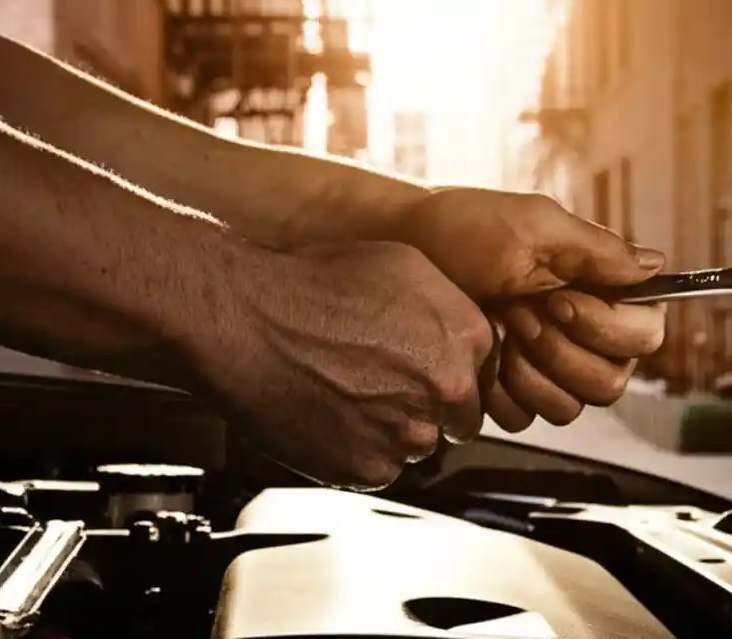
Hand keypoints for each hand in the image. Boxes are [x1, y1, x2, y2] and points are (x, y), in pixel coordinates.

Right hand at [194, 241, 494, 489]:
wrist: (246, 321)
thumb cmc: (308, 286)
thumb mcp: (397, 263)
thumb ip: (444, 303)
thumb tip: (456, 324)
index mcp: (462, 334)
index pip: (485, 372)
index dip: (450, 370)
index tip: (426, 369)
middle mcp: (446, 387)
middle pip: (459, 417)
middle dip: (429, 405)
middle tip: (383, 385)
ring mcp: (408, 432)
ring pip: (417, 445)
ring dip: (392, 429)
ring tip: (347, 395)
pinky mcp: (369, 467)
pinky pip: (378, 468)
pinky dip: (358, 450)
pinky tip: (330, 416)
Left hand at [392, 188, 666, 429]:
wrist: (401, 248)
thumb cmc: (464, 228)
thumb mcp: (532, 226)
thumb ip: (595, 250)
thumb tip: (657, 265)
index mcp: (598, 292)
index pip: (645, 336)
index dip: (607, 329)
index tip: (557, 299)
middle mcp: (579, 335)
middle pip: (610, 383)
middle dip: (558, 352)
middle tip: (518, 312)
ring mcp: (541, 367)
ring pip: (568, 409)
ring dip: (528, 373)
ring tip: (497, 327)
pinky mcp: (504, 390)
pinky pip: (521, 419)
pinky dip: (498, 393)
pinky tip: (478, 357)